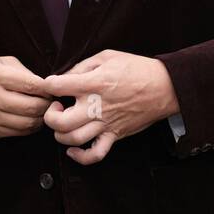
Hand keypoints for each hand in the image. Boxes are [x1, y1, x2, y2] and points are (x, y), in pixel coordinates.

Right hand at [0, 56, 51, 138]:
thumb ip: (22, 71)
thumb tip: (45, 84)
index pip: (31, 85)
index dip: (47, 89)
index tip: (52, 88)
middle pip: (31, 107)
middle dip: (47, 105)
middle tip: (51, 102)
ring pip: (26, 123)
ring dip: (40, 119)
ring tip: (43, 111)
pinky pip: (16, 133)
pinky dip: (28, 128)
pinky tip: (31, 120)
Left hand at [41, 49, 178, 164]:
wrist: (164, 86)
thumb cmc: (137, 69)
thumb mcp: (108, 56)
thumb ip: (83, 65)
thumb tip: (66, 75)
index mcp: (93, 83)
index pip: (57, 86)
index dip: (48, 85)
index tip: (51, 85)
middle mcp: (96, 106)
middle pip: (59, 122)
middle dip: (49, 116)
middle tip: (55, 107)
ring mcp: (106, 123)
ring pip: (73, 139)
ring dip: (60, 134)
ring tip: (64, 123)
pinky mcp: (115, 135)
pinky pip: (95, 154)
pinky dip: (80, 157)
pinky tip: (73, 149)